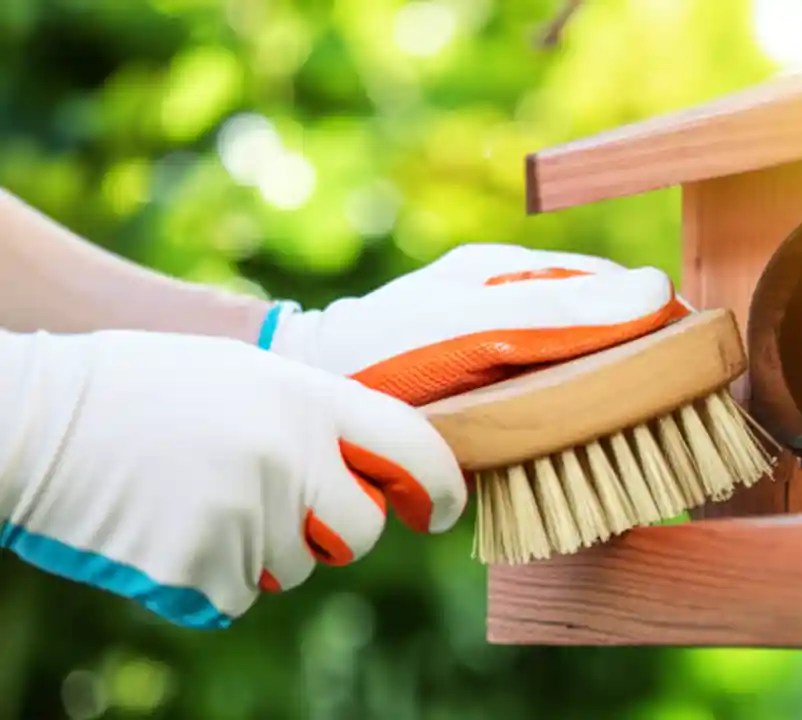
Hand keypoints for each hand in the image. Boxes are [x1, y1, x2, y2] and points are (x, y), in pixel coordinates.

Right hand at [0, 329, 462, 628]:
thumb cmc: (143, 388)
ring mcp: (247, 515)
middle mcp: (289, 457)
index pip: (413, 448)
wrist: (38, 417)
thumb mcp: (244, 374)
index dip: (443, 485)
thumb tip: (373, 464)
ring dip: (263, 551)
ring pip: (297, 569)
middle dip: (338, 532)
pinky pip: (238, 596)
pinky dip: (211, 579)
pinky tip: (169, 532)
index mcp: (306, 398)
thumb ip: (314, 415)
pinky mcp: (202, 568)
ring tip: (198, 500)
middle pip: (362, 531)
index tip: (441, 509)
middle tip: (286, 510)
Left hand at [262, 243, 687, 405]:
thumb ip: (558, 312)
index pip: (622, 289)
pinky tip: (567, 452)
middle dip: (639, 379)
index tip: (693, 379)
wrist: (310, 402)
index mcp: (515, 271)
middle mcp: (515, 303)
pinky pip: (554, 406)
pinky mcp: (492, 392)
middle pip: (610, 333)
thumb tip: (657, 292)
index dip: (664, 331)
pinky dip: (570, 432)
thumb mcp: (471, 326)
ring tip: (617, 444)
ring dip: (608, 413)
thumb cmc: (382, 355)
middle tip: (657, 425)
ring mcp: (503, 347)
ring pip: (588, 374)